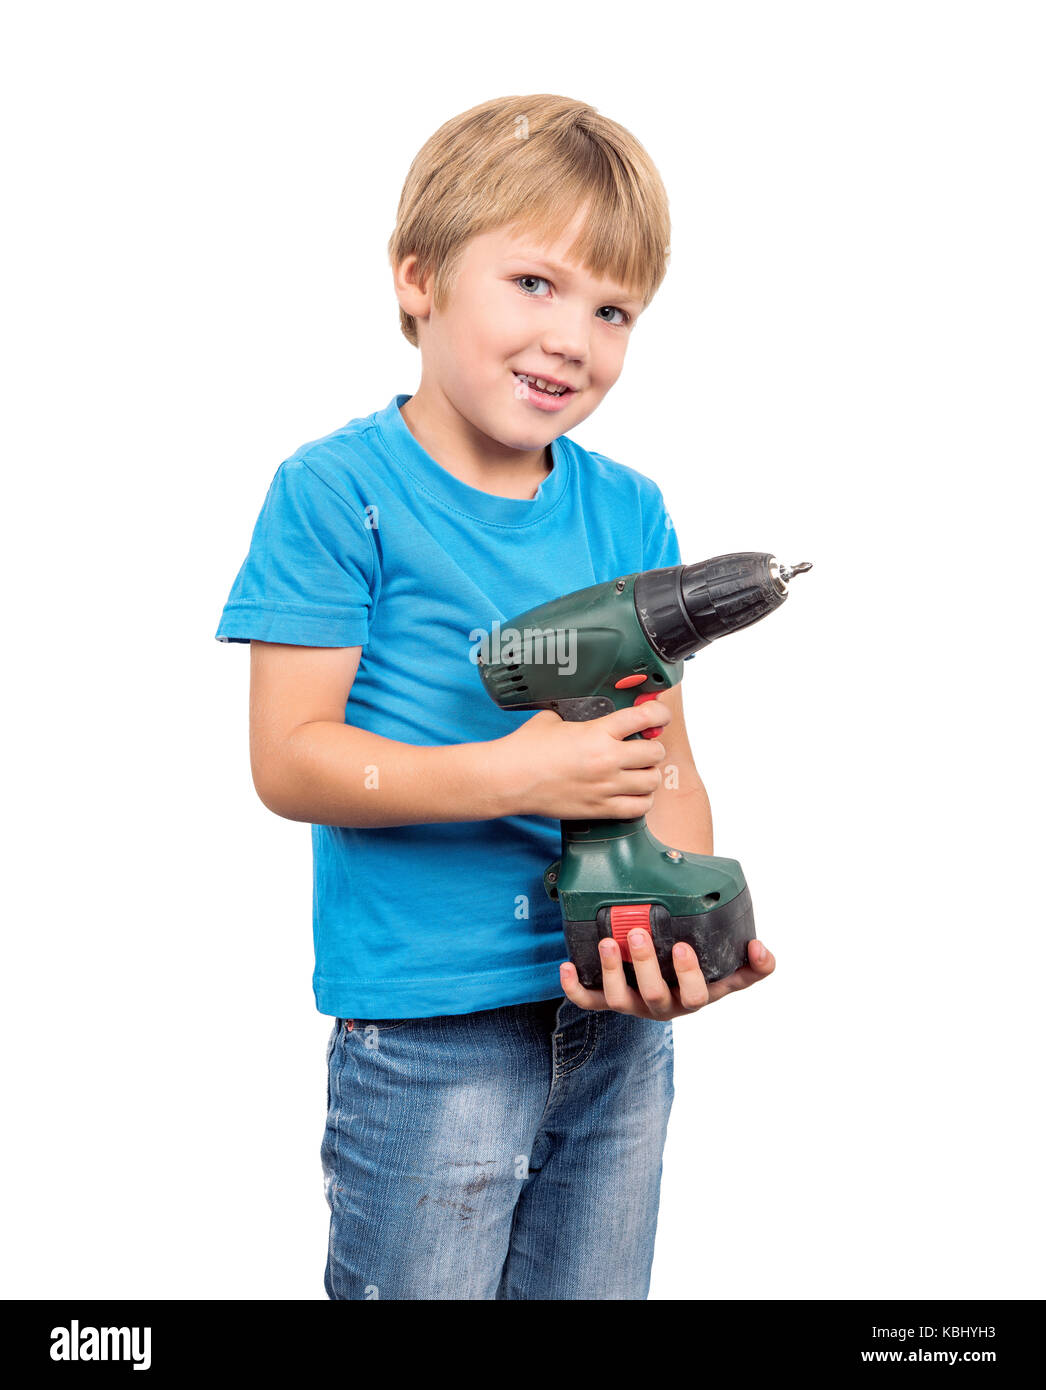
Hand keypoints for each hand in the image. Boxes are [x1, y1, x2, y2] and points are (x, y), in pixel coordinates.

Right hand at [496, 700, 671, 820]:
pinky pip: (638, 808)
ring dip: (648, 775)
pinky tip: (632, 794)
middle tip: (644, 747)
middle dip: (653, 748)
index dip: (659, 713)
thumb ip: (579, 717)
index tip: (659, 715)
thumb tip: (588, 716)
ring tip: (638, 772)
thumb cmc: (525, 749)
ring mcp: (605, 787)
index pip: (645, 718)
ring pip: (652, 782)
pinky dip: (641, 801)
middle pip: (656, 753)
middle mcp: (607, 759)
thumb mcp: (554, 720)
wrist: (509, 779)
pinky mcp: (599, 809)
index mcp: (597, 732)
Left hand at [559, 931, 775, 1018]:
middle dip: (646, 965)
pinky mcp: (611, 1001)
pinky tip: (566, 966)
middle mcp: (666, 1004)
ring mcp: (636, 1003)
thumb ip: (753, 964)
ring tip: (608, 942)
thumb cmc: (702, 964)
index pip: (700, 993)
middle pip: (657, 995)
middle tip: (638, 934)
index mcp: (696, 995)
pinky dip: (575, 988)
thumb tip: (760, 947)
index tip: (685, 947)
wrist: (674, 969)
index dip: (692, 975)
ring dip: (613, 971)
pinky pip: (590, 1001)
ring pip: (622, 999)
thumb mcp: (730, 967)